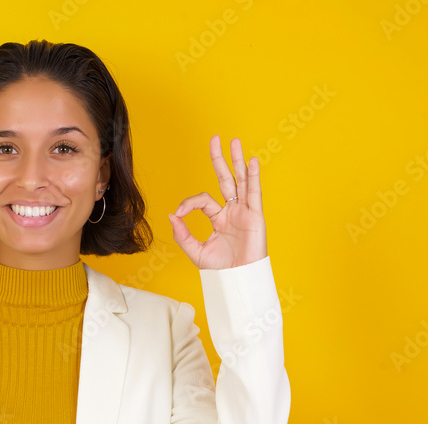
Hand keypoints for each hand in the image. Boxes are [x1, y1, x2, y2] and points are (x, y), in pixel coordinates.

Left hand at [167, 135, 266, 269]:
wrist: (238, 281)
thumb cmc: (221, 270)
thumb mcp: (195, 252)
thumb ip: (182, 235)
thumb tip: (172, 215)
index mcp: (218, 218)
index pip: (202, 200)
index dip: (188, 203)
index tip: (179, 213)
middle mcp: (232, 211)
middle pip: (225, 179)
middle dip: (220, 159)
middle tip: (215, 138)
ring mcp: (244, 211)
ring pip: (241, 180)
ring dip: (237, 160)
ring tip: (234, 141)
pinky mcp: (255, 216)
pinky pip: (254, 193)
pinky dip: (253, 177)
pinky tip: (252, 161)